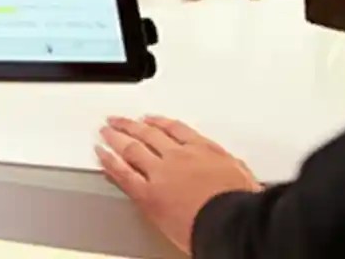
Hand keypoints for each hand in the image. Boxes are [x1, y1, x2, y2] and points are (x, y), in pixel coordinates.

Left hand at [97, 115, 262, 253]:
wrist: (231, 224)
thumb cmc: (241, 204)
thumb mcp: (243, 175)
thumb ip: (229, 167)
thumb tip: (231, 169)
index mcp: (203, 149)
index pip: (175, 129)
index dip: (159, 122)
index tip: (150, 120)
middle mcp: (179, 156)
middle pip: (149, 134)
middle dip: (131, 125)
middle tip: (119, 120)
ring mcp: (160, 173)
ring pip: (132, 148)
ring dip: (116, 137)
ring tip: (105, 131)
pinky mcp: (147, 194)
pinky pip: (122, 173)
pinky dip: (109, 161)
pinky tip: (101, 154)